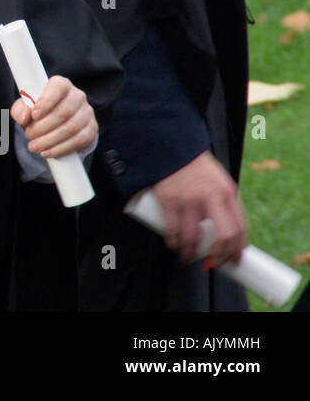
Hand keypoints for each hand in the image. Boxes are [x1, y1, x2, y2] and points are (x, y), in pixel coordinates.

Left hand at [10, 75, 95, 158]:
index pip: (58, 87)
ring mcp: (87, 112)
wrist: (56, 125)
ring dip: (50, 140)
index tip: (34, 115)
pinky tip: (47, 152)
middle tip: (29, 135)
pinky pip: (79, 140)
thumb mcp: (25, 108)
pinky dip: (61, 148)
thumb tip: (24, 117)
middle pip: (64, 111)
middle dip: (43, 127)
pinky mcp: (91, 129)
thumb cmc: (39, 112)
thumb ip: (20, 110)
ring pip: (71, 127)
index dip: (46, 101)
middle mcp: (77, 96)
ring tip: (34, 146)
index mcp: (61, 84)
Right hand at [150, 152, 245, 267]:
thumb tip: (224, 232)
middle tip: (212, 264)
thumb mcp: (217, 179)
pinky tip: (172, 245)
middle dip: (218, 256)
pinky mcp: (168, 198)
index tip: (232, 260)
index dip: (237, 249)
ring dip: (190, 252)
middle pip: (223, 236)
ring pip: (194, 237)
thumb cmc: (193, 165)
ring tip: (187, 256)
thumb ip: (222, 201)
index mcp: (227, 192)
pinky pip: (172, 229)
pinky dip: (172, 242)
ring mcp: (189, 198)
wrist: (168, 144)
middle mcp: (211, 196)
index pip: (240, 227)